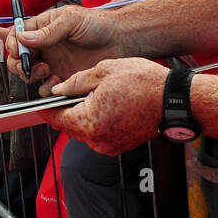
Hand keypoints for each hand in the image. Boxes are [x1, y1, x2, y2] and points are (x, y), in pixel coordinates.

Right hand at [6, 4, 123, 89]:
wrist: (120, 40)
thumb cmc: (98, 24)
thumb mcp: (71, 20)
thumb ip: (48, 31)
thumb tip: (24, 38)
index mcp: (43, 28)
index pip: (17, 36)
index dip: (13, 44)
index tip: (19, 49)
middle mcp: (45, 46)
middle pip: (17, 58)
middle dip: (18, 63)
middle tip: (29, 64)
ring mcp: (52, 63)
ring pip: (28, 75)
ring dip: (31, 75)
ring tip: (46, 70)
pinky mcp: (63, 78)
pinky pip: (46, 89)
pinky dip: (46, 89)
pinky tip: (57, 81)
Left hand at [45, 58, 166, 155]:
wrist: (174, 101)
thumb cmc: (145, 85)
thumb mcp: (104, 72)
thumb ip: (75, 82)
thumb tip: (58, 89)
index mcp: (89, 122)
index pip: (55, 118)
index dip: (46, 107)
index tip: (43, 100)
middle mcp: (97, 140)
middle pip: (68, 126)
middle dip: (66, 109)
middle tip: (69, 90)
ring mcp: (109, 146)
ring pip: (84, 130)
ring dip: (83, 115)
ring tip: (95, 95)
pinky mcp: (119, 145)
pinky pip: (99, 133)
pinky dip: (97, 121)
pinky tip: (108, 104)